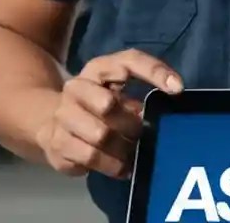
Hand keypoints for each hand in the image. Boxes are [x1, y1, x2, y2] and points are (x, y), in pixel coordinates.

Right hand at [36, 49, 183, 179]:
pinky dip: (112, 165)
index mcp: (97, 69)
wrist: (52, 120)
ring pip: (99, 136)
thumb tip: (171, 96)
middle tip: (141, 134)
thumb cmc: (97, 101)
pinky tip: (122, 166)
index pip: (127, 62)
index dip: (153, 72)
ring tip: (132, 153)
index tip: (177, 89)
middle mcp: (76, 88)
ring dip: (122, 149)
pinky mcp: (57, 142)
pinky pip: (90, 158)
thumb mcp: (117, 86)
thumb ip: (142, 86)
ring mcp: (63, 116)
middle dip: (130, 123)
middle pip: (107, 104)